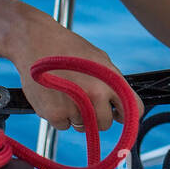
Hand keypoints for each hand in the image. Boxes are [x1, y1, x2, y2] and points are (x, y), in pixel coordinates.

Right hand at [14, 21, 143, 132]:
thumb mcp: (100, 60)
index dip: (125, 114)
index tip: (117, 114)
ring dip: (77, 116)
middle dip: (97, 117)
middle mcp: (96, 95)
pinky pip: (64, 126)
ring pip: (83, 127)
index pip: (133, 111)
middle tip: (86, 101)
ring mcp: (75, 107)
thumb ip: (114, 83)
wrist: (37, 41)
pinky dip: (60, 116)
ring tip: (67, 93)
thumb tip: (124, 106)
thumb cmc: (69, 49)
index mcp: (111, 81)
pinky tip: (55, 96)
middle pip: (105, 124)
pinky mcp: (55, 114)